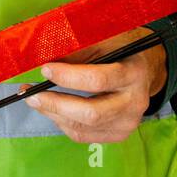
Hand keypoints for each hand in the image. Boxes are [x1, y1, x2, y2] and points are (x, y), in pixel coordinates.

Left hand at [18, 26, 166, 143]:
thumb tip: (46, 60)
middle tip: (31, 95)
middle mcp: (134, 102)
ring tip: (36, 101)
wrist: (145, 70)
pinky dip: (63, 123)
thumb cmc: (121, 50)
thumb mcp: (105, 41)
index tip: (45, 69)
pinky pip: (84, 135)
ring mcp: (128, 123)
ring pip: (83, 127)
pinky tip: (53, 110)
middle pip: (91, 112)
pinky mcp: (119, 135)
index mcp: (133, 73)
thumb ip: (79, 52)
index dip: (68, 77)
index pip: (98, 80)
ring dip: (54, 114)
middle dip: (55, 104)